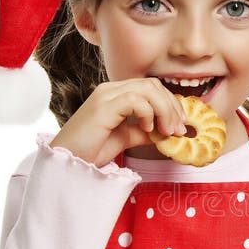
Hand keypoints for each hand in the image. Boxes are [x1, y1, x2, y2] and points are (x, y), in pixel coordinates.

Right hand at [51, 78, 187, 166]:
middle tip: (178, 130)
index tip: (180, 125)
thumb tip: (167, 131)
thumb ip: (144, 131)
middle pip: (153, 85)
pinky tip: (147, 130)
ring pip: (148, 89)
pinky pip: (135, 100)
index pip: (151, 88)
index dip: (171, 103)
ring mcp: (106, 95)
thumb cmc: (90, 152)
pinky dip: (148, 114)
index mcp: (115, 94)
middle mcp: (110, 90)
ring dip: (164, 110)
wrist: (68, 163)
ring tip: (166, 131)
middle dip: (172, 106)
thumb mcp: (125, 139)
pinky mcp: (103, 106)